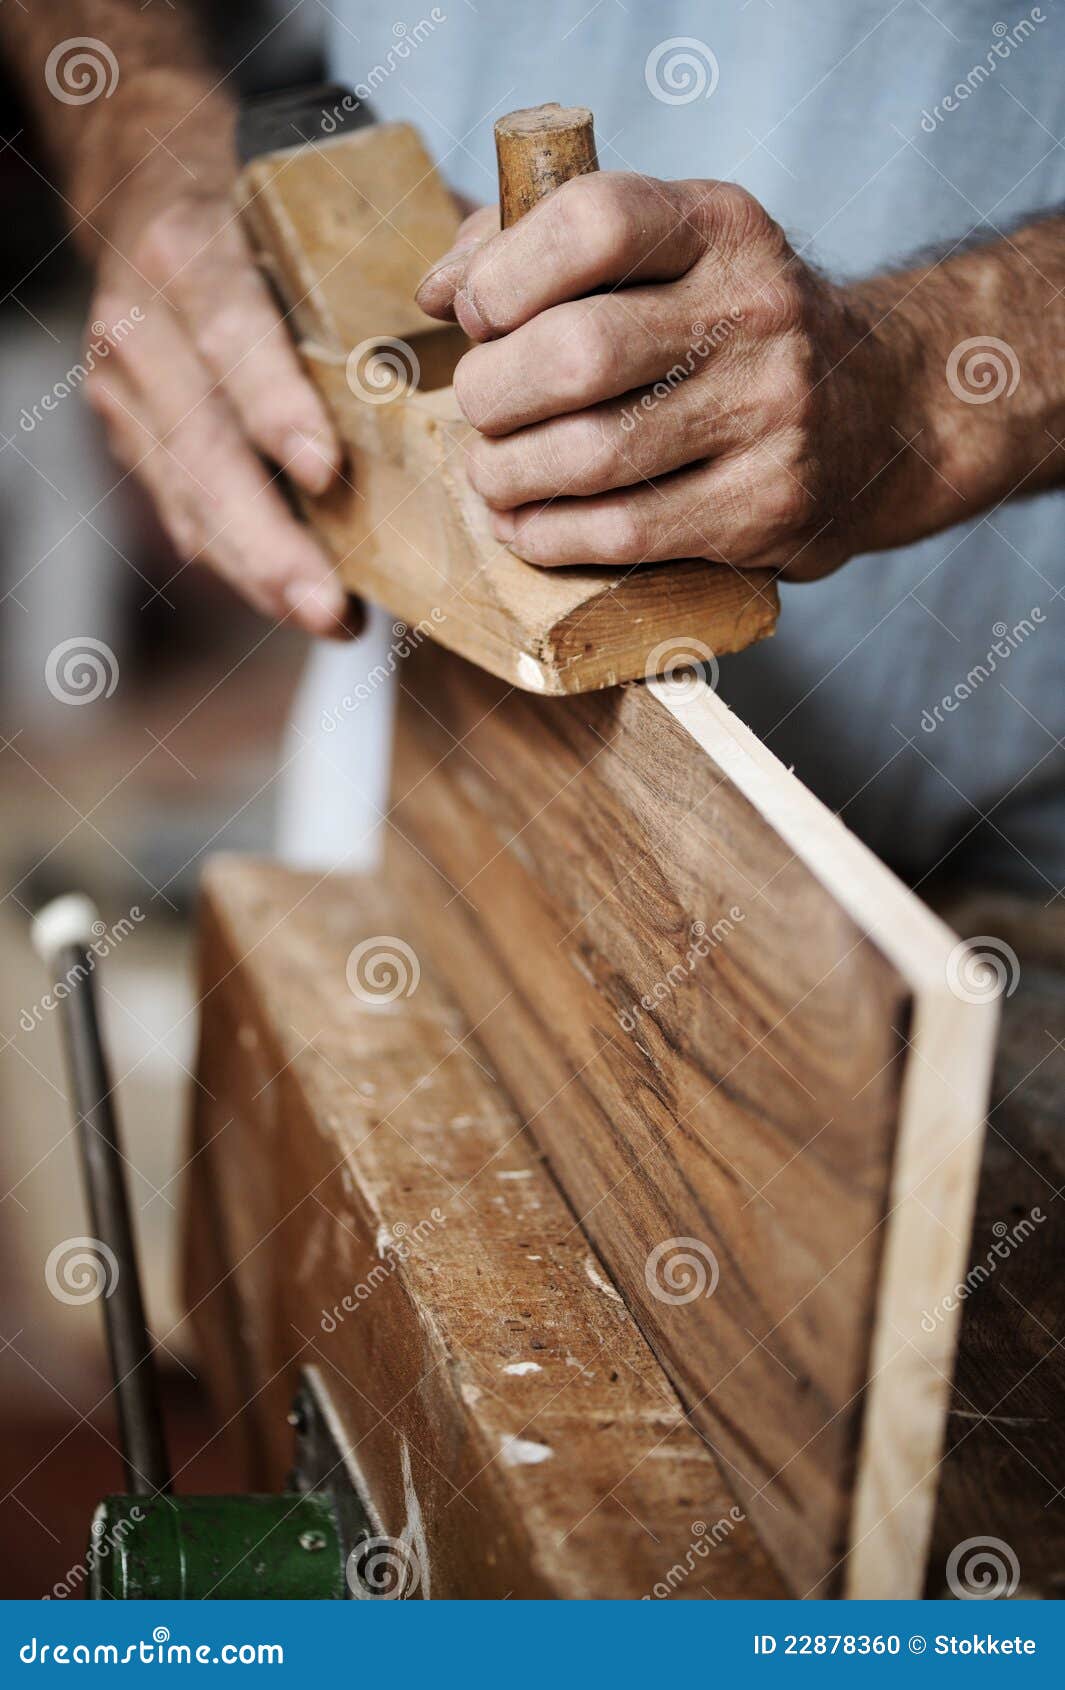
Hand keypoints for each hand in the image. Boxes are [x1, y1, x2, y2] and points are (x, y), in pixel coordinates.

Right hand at [82, 87, 354, 636]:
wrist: (149, 182)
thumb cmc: (261, 199)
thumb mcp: (314, 192)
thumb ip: (399, 245)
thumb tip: (489, 305)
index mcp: (191, 254)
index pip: (231, 334)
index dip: (274, 405)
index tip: (325, 472)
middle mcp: (142, 327)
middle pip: (201, 449)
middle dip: (266, 538)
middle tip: (328, 605)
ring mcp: (124, 390)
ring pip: (187, 500)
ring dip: (259, 571)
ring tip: (331, 620)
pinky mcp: (128, 436)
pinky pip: (184, 515)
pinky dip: (242, 564)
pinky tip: (301, 601)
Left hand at [416, 174, 931, 581]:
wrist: (881, 413)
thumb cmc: (731, 330)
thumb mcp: (671, 253)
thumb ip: (548, 245)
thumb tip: (440, 290)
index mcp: (722, 226)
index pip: (593, 221)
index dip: (504, 272)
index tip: (474, 313)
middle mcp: (756, 311)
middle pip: (576, 353)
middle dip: (491, 391)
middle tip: (477, 407)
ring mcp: (770, 414)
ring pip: (592, 454)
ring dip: (506, 473)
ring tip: (490, 472)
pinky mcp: (767, 507)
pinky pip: (624, 532)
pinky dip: (548, 534)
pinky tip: (525, 525)